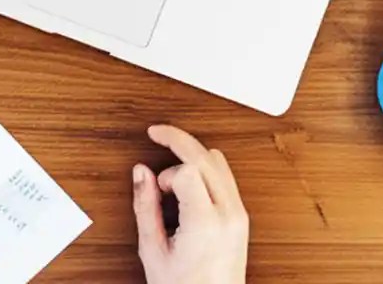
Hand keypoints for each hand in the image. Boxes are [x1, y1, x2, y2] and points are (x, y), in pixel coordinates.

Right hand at [132, 125, 248, 283]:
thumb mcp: (153, 250)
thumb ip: (145, 206)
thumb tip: (141, 172)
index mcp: (205, 223)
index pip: (187, 170)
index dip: (165, 174)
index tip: (155, 188)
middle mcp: (228, 214)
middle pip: (206, 155)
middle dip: (178, 141)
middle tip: (157, 132)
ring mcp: (239, 214)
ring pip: (219, 161)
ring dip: (194, 157)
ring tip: (171, 173)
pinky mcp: (242, 217)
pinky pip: (226, 177)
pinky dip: (205, 170)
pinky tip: (188, 181)